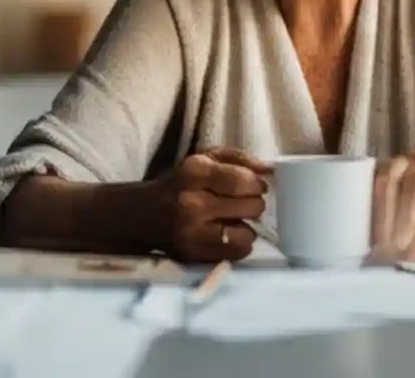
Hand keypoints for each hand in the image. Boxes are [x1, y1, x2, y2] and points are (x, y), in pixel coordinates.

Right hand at [151, 147, 271, 261]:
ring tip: (232, 220)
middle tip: (241, 203)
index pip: (244, 181)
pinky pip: (239, 252)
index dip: (256, 184)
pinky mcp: (195, 255)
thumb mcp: (204, 159)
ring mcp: (193, 233)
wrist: (143, 214)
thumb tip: (270, 170)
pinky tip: (226, 234)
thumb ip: (238, 158)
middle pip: (252, 207)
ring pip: (248, 233)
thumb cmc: (181, 183)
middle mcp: (193, 203)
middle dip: (252, 204)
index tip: (253, 186)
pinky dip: (239, 244)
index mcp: (195, 172)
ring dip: (246, 226)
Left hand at [371, 151, 414, 261]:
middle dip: (401, 219)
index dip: (381, 209)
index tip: (376, 239)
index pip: (389, 178)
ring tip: (410, 256)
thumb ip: (390, 208)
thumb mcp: (410, 197)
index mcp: (406, 161)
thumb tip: (368, 243)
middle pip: (413, 186)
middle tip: (393, 248)